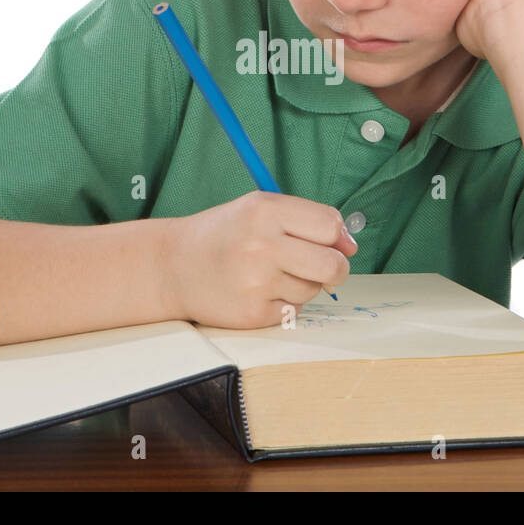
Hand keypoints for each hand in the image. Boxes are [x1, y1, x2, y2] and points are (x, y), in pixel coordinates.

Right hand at [162, 191, 355, 328]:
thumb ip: (306, 220)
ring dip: (303, 284)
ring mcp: (257, 282)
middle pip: (332, 264)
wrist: (173, 267)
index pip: (329, 225)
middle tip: (323, 267)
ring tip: (272, 274)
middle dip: (336, 268)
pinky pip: (294, 310)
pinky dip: (284, 303)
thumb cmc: (224, 235)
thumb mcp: (259, 210)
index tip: (334, 243)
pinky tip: (259, 291)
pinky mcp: (253, 313)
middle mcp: (262, 245)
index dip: (339, 237)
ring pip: (314, 290)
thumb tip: (350, 246)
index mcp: (265, 211)